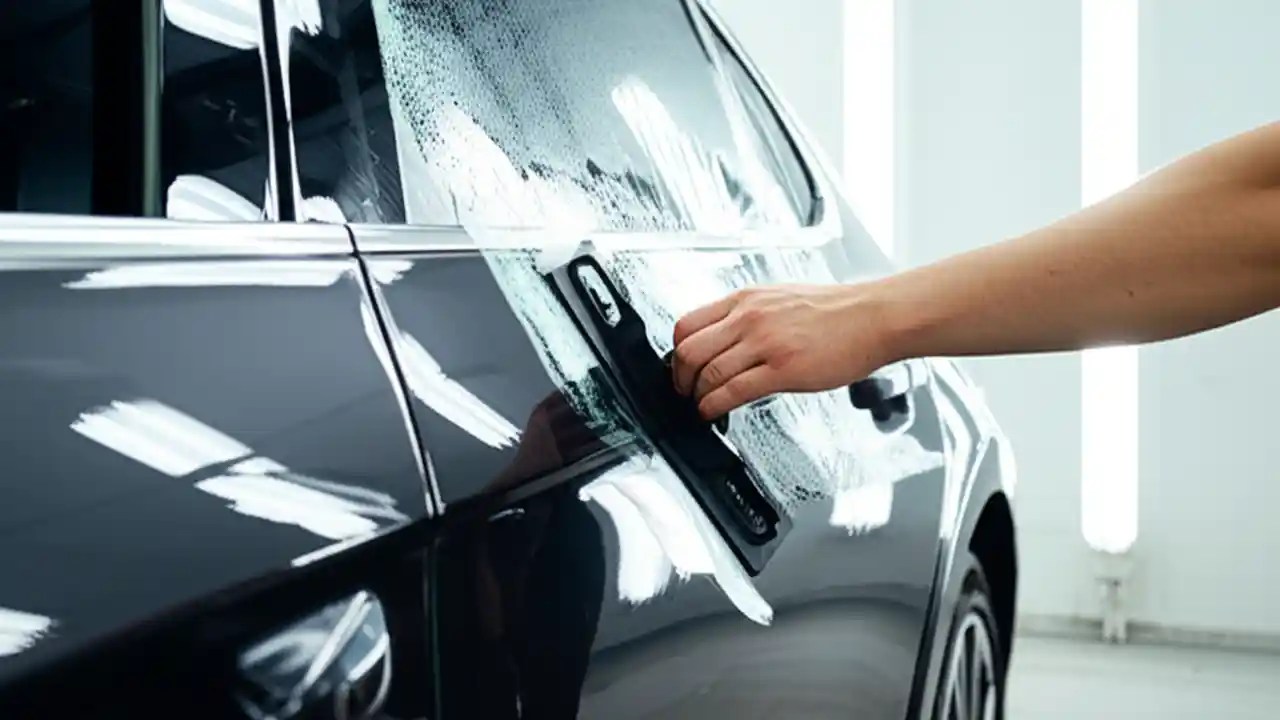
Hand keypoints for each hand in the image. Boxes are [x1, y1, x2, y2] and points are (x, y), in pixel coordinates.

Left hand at [671, 283, 892, 418]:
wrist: (874, 317)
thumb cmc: (836, 311)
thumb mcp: (780, 298)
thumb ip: (749, 315)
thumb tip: (724, 336)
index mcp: (746, 299)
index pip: (688, 324)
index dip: (676, 352)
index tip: (679, 367)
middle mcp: (750, 317)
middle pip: (689, 350)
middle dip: (679, 378)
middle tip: (683, 391)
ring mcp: (765, 343)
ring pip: (708, 373)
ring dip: (696, 396)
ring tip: (700, 405)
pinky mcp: (783, 369)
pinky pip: (733, 391)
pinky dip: (714, 405)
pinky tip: (713, 412)